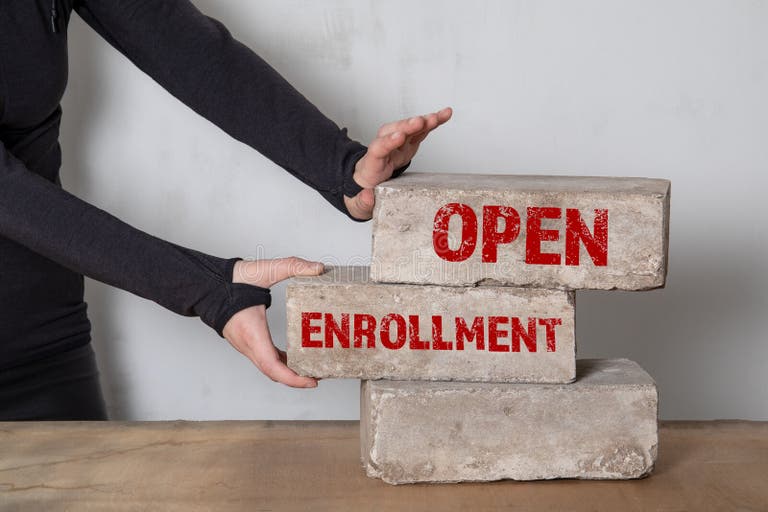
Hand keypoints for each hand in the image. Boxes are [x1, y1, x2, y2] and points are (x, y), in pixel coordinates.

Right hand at [222, 257, 324, 387]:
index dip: (293, 378)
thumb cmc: (233, 280)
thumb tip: (318, 268)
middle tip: (318, 377)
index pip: (272, 366)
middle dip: (296, 379)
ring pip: (267, 367)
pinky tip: (292, 357)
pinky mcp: (245, 341)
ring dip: (287, 372)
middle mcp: (248, 344)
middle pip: (273, 372)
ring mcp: (245, 345)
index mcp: (253, 332)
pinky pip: (263, 358)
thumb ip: (293, 266)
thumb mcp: (267, 269)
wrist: (209, 283)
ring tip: (309, 369)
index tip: (311, 381)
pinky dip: (279, 362)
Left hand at [344, 107, 452, 219]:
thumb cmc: (368, 188)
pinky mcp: (409, 142)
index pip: (377, 149)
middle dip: (406, 127)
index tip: (399, 137)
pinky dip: (432, 123)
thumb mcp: (362, 201)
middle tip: (419, 122)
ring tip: (436, 117)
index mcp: (372, 163)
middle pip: (392, 132)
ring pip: (408, 128)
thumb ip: (364, 201)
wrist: (370, 179)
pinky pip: (420, 131)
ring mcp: (396, 143)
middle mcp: (383, 147)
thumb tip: (368, 197)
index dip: (388, 142)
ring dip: (422, 122)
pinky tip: (444, 115)